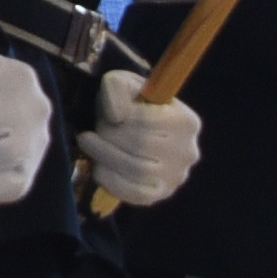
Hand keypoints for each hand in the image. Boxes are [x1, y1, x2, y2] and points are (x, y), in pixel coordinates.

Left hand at [77, 71, 199, 208]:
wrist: (132, 131)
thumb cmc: (129, 105)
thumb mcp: (122, 83)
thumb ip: (117, 88)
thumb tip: (117, 116)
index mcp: (186, 121)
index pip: (148, 121)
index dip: (120, 119)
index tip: (106, 115)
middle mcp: (187, 152)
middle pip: (141, 146)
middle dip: (108, 137)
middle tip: (92, 132)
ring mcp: (176, 177)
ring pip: (137, 171)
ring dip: (104, 157)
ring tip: (89, 145)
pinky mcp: (160, 194)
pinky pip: (135, 194)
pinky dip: (111, 181)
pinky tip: (97, 167)